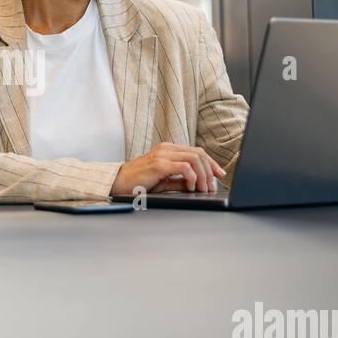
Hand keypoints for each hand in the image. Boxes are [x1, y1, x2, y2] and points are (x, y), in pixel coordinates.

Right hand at [111, 142, 226, 195]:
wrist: (117, 183)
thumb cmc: (138, 183)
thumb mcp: (164, 182)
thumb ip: (180, 180)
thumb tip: (198, 184)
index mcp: (168, 150)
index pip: (196, 152)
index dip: (211, 163)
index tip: (219, 175)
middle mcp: (167, 148)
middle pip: (199, 153)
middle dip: (210, 170)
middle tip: (211, 186)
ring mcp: (163, 154)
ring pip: (195, 158)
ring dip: (203, 175)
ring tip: (202, 189)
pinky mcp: (159, 164)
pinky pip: (185, 167)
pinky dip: (192, 177)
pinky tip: (191, 187)